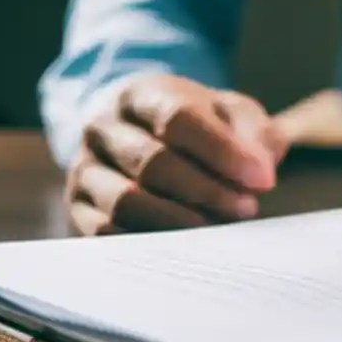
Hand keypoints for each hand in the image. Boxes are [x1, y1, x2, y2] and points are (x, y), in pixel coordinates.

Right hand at [66, 74, 286, 234]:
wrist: (143, 135)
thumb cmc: (197, 127)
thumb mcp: (231, 115)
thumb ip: (254, 134)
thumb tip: (260, 172)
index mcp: (141, 94)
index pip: (178, 119)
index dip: (223, 153)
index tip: (262, 179)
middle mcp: (103, 127)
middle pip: (153, 163)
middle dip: (208, 192)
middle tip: (246, 208)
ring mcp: (85, 168)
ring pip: (126, 202)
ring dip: (181, 222)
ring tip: (220, 227)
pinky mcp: (79, 208)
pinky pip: (108, 233)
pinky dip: (151, 244)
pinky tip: (187, 246)